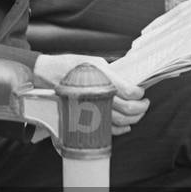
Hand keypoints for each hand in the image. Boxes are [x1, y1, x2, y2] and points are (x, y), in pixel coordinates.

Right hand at [33, 53, 148, 135]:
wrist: (45, 75)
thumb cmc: (69, 66)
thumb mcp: (93, 62)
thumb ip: (112, 73)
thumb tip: (129, 82)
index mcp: (100, 79)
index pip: (129, 92)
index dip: (139, 94)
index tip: (141, 92)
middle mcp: (96, 97)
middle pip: (127, 109)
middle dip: (141, 108)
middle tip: (145, 103)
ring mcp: (90, 110)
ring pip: (119, 122)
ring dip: (133, 119)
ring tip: (138, 112)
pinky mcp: (85, 119)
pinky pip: (106, 130)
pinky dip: (120, 129)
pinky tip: (126, 125)